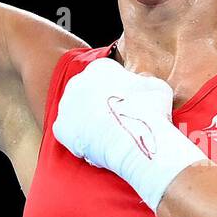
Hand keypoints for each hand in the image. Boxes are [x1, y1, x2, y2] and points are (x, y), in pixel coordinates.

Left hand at [53, 59, 176, 178]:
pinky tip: (97, 149)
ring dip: (89, 125)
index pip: (105, 79)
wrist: (134, 138)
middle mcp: (78, 81)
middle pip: (88, 96)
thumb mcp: (156, 86)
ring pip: (78, 115)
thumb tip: (142, 83)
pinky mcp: (60, 127)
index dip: (117, 95)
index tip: (126, 108)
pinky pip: (69, 135)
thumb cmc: (150, 112)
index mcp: (100, 68)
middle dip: (99, 109)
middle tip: (116, 125)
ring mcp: (66, 104)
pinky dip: (80, 143)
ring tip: (108, 139)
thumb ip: (145, 81)